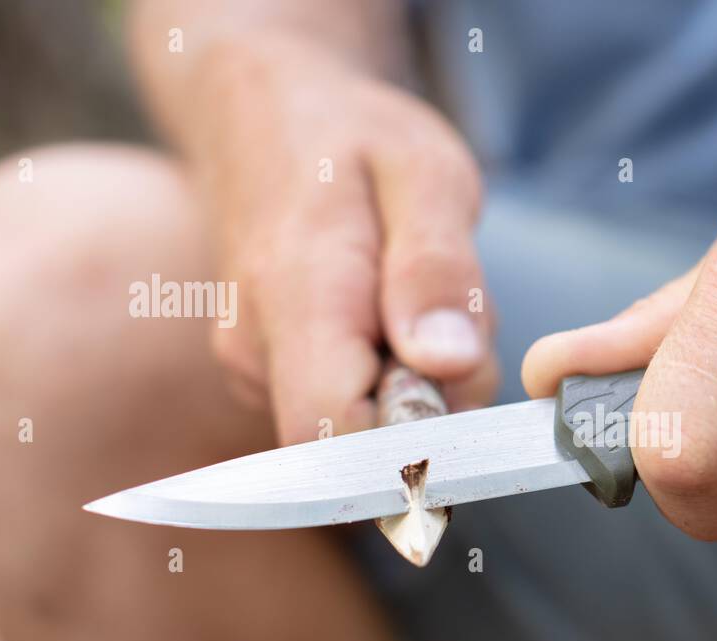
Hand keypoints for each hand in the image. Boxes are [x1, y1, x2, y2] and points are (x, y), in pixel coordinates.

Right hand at [192, 38, 496, 443]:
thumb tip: (447, 366)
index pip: (334, 439)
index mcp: (295, 299)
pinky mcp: (267, 378)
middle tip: (458, 315)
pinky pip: (351, 410)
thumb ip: (437, 270)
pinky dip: (394, 378)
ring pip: (366, 430)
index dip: (411, 446)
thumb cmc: (355, 139)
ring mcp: (254, 370)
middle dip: (438, 405)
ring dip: (422, 387)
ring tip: (419, 299)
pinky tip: (390, 316)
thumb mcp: (426, 174)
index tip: (462, 388)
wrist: (264, 118)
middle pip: (366, 444)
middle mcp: (257, 351)